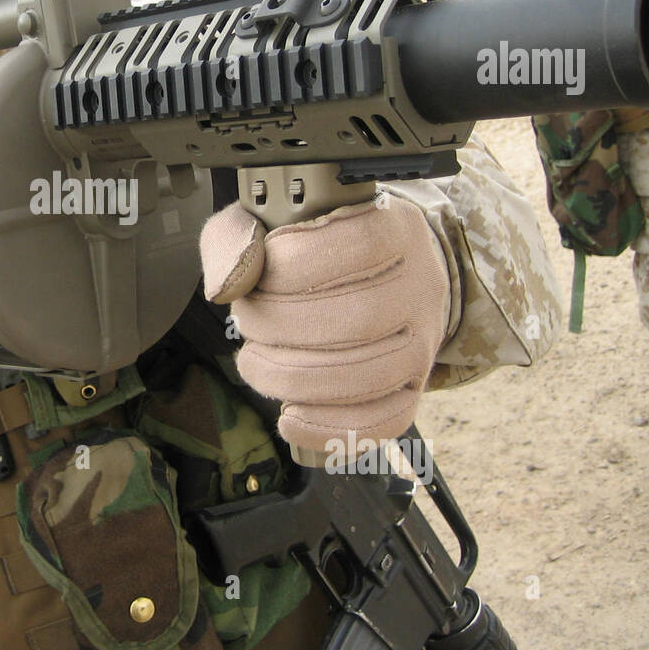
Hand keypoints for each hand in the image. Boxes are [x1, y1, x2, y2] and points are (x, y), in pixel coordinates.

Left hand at [200, 196, 449, 451]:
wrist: (384, 277)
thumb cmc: (314, 248)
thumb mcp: (270, 221)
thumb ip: (236, 238)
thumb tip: (226, 287)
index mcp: (395, 228)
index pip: (360, 243)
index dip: (295, 264)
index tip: (260, 275)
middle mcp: (421, 285)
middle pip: (360, 317)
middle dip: (281, 326)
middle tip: (247, 322)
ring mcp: (422, 342)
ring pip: (368, 374)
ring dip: (292, 378)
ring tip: (254, 363)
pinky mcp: (413, 390)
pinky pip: (383, 421)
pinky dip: (327, 427)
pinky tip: (288, 417)